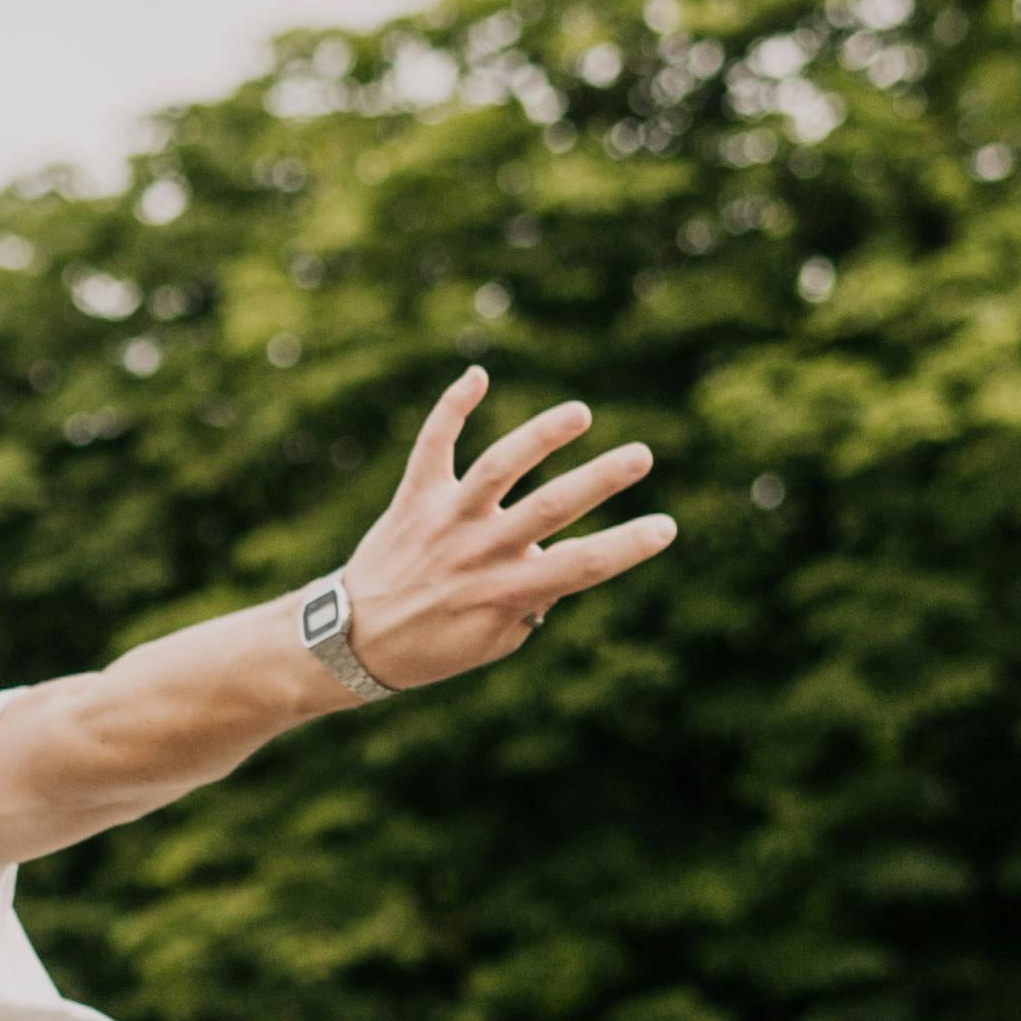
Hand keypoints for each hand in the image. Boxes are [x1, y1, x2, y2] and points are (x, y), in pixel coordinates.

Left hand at [339, 372, 673, 690]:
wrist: (352, 641)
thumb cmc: (432, 647)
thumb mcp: (492, 643)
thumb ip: (530, 606)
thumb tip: (559, 570)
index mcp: (505, 591)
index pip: (580, 568)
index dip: (627, 546)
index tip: (667, 526)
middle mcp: (478, 550)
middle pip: (549, 509)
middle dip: (599, 481)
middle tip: (641, 455)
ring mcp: (445, 519)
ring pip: (497, 468)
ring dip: (539, 436)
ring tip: (580, 414)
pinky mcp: (415, 497)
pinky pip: (433, 445)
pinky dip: (451, 407)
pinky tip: (477, 373)